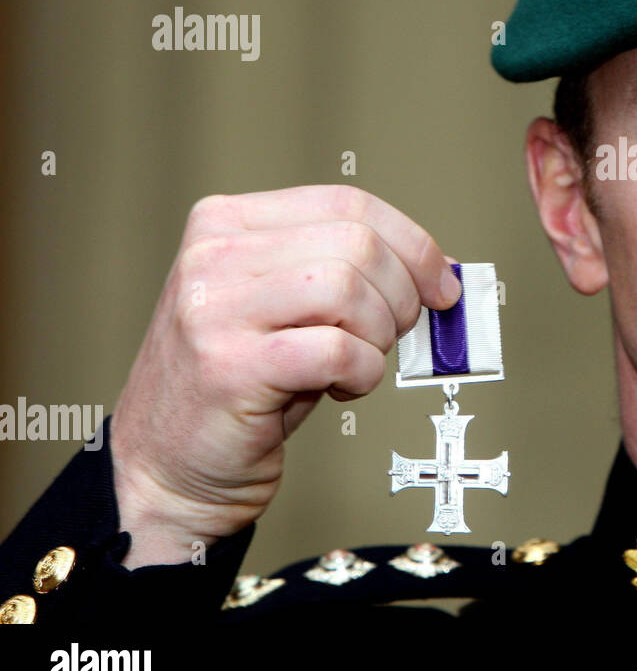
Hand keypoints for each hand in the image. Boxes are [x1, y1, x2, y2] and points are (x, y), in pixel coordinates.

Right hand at [109, 185, 460, 567]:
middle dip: (401, 295)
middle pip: (357, 242)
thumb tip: (437, 270)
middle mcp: (213, 256)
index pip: (348, 203)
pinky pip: (337, 350)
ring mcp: (215, 309)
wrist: (162, 467)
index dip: (412, 243)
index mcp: (227, 223)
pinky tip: (343, 387)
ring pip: (347, 288)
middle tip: (392, 335)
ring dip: (378, 335)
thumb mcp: (284, 306)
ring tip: (357, 363)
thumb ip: (344, 272)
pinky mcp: (230, 368)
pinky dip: (364, 372)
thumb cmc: (238, 386)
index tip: (441, 283)